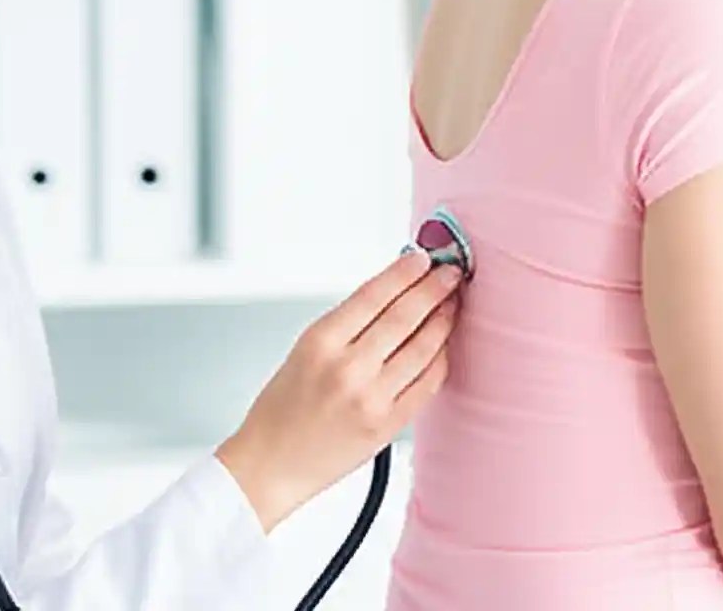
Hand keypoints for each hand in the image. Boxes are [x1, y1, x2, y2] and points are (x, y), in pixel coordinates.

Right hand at [215, 250, 460, 531]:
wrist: (271, 464)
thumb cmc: (281, 410)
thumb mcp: (303, 352)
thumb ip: (347, 325)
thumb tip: (392, 295)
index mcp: (320, 342)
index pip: (374, 295)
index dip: (404, 272)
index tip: (423, 258)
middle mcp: (347, 367)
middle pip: (404, 316)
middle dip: (434, 288)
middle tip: (450, 272)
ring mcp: (372, 398)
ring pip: (423, 347)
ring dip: (443, 319)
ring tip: (452, 303)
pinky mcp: (389, 425)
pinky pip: (427, 382)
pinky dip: (440, 358)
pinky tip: (443, 343)